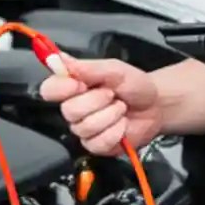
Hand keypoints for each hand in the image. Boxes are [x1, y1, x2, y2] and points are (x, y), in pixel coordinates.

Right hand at [38, 55, 162, 155]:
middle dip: (97, 101)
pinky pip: (98, 142)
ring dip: (110, 115)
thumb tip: (61, 59)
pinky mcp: (96, 145)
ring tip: (120, 108)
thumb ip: (88, 67)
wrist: (155, 106)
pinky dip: (115, 131)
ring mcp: (84, 129)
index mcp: (74, 86)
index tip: (79, 84)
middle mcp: (75, 108)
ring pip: (85, 127)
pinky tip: (122, 124)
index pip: (49, 89)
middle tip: (112, 94)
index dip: (62, 88)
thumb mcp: (115, 69)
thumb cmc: (134, 85)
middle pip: (69, 110)